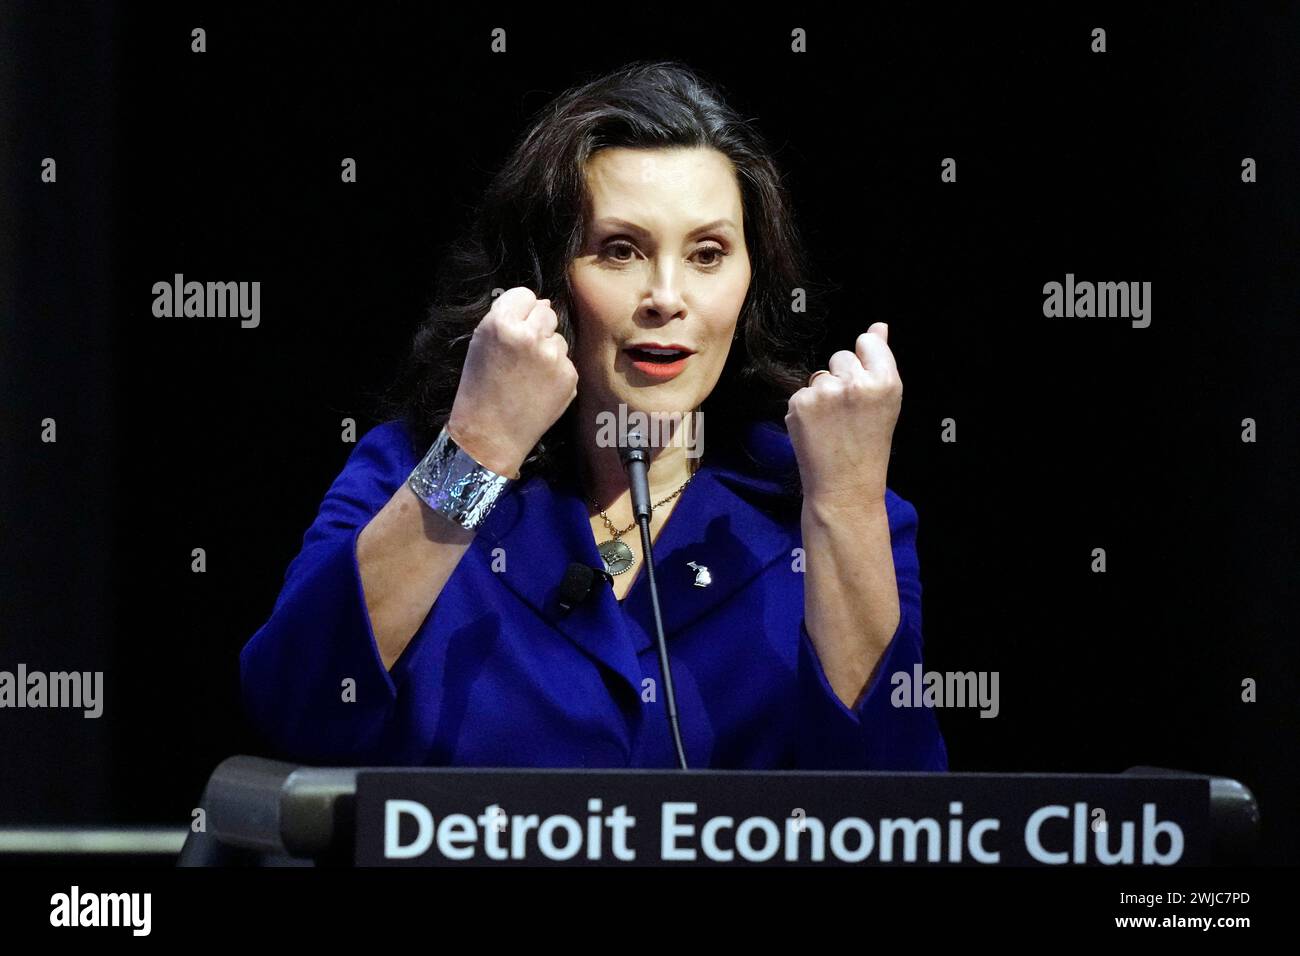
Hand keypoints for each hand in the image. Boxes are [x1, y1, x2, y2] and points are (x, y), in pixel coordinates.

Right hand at [446, 287, 578, 475]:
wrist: (490, 434)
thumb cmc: (479, 388)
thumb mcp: (480, 343)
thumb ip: (508, 318)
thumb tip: (542, 303)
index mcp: (502, 323)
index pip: (525, 294)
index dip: (520, 310)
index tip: (514, 326)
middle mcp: (530, 335)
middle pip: (547, 311)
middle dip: (537, 327)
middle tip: (522, 353)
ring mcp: (553, 357)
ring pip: (558, 338)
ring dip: (547, 350)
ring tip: (527, 375)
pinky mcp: (569, 376)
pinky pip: (566, 361)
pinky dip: (556, 372)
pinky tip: (538, 388)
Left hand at [785, 322, 900, 506]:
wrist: (845, 487)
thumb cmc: (869, 445)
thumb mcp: (886, 402)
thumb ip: (881, 360)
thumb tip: (879, 326)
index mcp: (885, 381)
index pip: (867, 342)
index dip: (864, 362)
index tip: (863, 384)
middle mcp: (855, 383)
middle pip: (840, 356)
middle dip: (842, 377)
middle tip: (849, 413)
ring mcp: (825, 393)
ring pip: (819, 375)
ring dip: (823, 394)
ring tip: (834, 425)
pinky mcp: (800, 403)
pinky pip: (802, 393)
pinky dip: (806, 409)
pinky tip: (818, 430)